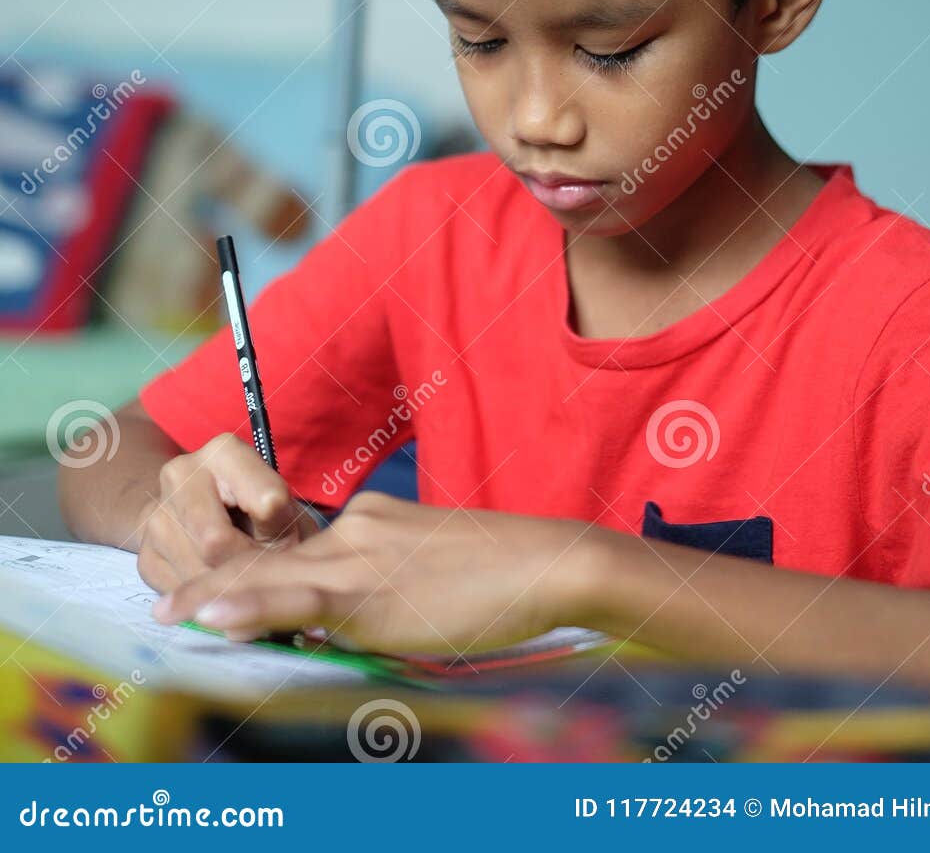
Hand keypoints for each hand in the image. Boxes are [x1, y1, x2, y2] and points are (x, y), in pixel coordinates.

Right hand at [135, 433, 319, 593]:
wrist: (202, 513)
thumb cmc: (256, 511)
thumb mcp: (284, 511)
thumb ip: (282, 531)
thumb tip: (260, 577)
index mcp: (225, 452)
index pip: (266, 502)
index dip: (282, 533)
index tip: (283, 539)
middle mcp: (181, 473)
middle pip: (216, 541)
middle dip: (245, 565)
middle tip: (259, 568)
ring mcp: (155, 513)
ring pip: (195, 572)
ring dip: (224, 586)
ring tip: (235, 571)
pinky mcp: (144, 554)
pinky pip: (178, 592)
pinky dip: (203, 598)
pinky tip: (212, 578)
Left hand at [151, 491, 610, 655]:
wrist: (546, 562)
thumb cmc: (508, 577)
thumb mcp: (438, 577)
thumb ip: (395, 591)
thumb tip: (368, 625)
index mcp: (373, 523)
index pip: (301, 551)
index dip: (254, 575)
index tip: (213, 590)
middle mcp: (357, 530)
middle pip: (272, 558)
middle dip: (214, 581)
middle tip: (165, 604)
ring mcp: (361, 557)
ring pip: (272, 576)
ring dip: (213, 598)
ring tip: (166, 614)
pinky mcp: (371, 590)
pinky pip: (298, 601)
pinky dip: (252, 608)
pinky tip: (215, 618)